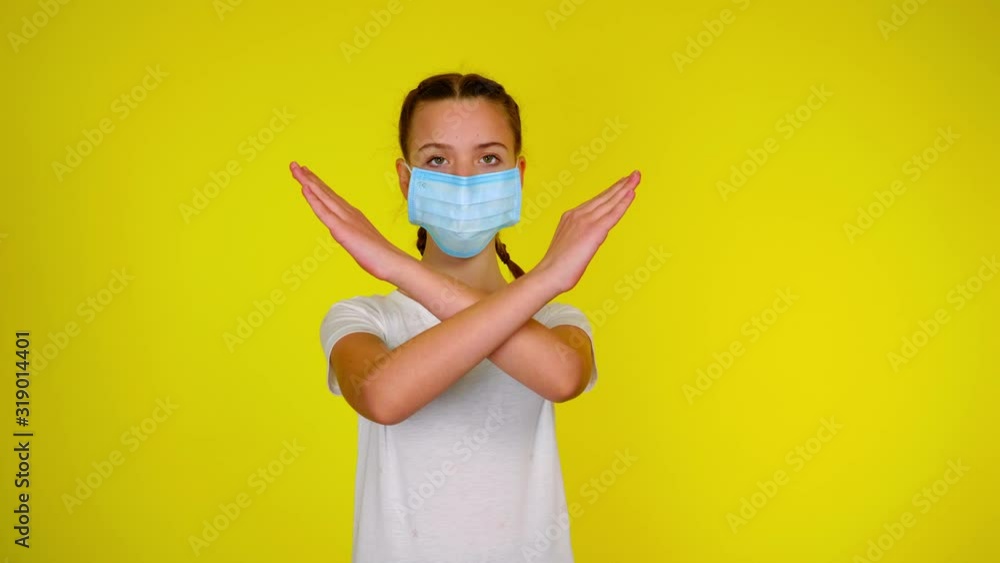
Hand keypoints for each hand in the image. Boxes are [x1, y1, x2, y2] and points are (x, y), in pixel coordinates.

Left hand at [290, 161, 410, 281]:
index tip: (307, 175)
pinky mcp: (342, 229)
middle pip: (325, 192)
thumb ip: (354, 236)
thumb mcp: (362, 243)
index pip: (331, 197)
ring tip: (296, 169)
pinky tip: (304, 188)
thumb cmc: (380, 256)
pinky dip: (313, 199)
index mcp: (353, 215)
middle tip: (295, 164)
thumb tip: (350, 237)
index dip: (318, 185)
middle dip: (309, 178)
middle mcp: (348, 212)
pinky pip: (324, 212)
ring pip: (323, 196)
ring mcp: (345, 219)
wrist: (392, 261)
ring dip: (308, 182)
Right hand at [534, 170, 640, 293]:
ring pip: (610, 201)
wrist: (550, 273)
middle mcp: (578, 214)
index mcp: (571, 216)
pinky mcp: (594, 230)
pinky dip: (623, 202)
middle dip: (621, 185)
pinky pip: (613, 213)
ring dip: (625, 188)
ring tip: (636, 177)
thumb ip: (580, 236)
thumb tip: (592, 237)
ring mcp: (586, 220)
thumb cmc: (557, 266)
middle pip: (604, 197)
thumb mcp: (569, 245)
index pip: (595, 201)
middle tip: (634, 174)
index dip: (610, 191)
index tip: (621, 183)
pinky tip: (632, 193)